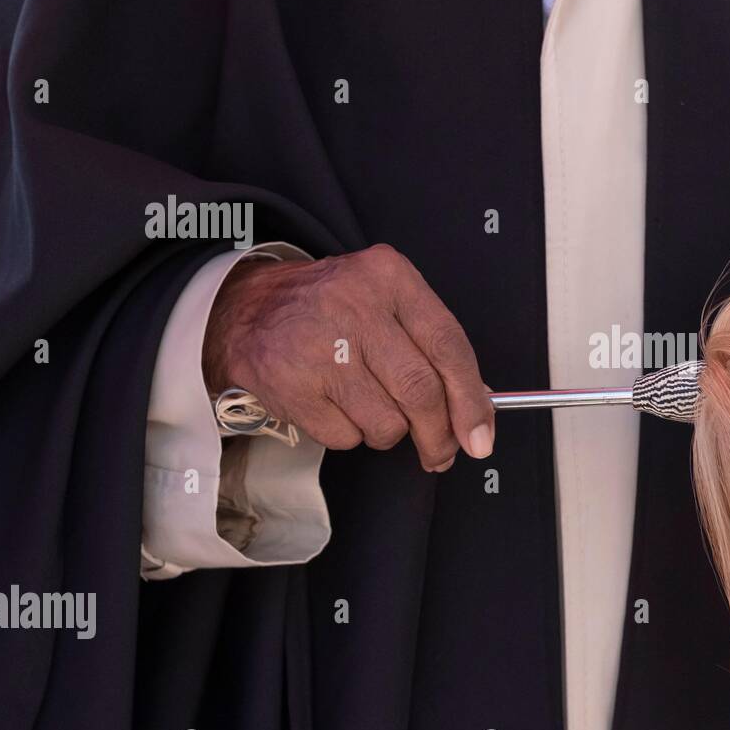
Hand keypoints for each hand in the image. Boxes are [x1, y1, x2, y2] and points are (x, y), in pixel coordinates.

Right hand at [203, 244, 493, 471]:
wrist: (248, 308)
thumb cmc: (333, 310)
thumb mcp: (387, 302)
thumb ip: (432, 348)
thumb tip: (476, 411)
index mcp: (390, 277)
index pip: (449, 347)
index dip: (472, 401)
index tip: (481, 437)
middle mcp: (354, 305)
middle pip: (421, 391)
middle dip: (439, 435)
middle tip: (441, 452)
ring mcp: (318, 346)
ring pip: (387, 423)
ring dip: (390, 433)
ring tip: (372, 411)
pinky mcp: (290, 384)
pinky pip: (346, 438)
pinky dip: (351, 435)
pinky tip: (336, 408)